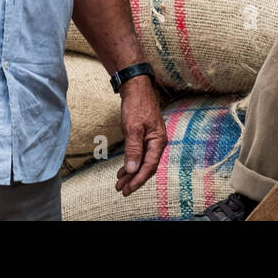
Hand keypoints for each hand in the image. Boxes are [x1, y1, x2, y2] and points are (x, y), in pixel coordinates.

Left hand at [115, 76, 166, 196]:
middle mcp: (157, 142)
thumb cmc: (136, 105)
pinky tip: (123, 170)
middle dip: (134, 179)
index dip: (138, 179)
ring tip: (119, 183)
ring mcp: (151, 139)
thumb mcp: (133, 128)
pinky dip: (131, 163)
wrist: (137, 87)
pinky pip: (139, 154)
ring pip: (142, 162)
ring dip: (131, 173)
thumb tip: (133, 169)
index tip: (127, 189)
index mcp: (158, 141)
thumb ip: (133, 149)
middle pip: (147, 166)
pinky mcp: (145, 136)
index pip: (149, 166)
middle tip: (121, 190)